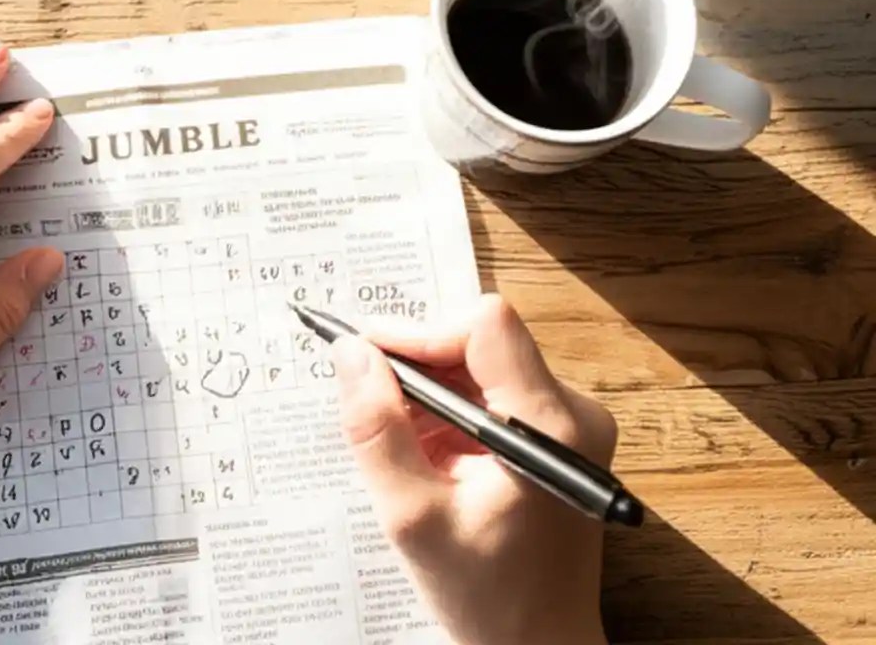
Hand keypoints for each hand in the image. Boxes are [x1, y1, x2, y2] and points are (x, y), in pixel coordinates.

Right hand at [329, 295, 617, 644]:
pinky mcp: (558, 437)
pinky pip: (494, 394)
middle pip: (482, 342)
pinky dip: (451, 413)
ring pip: (483, 365)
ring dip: (431, 393)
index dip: (418, 332)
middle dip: (418, 366)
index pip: (485, 327)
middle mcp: (573, 413)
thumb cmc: (488, 596)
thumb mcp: (413, 516)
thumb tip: (350, 354)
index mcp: (550, 427)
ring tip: (402, 445)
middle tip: (371, 404)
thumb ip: (377, 429)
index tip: (368, 357)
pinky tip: (430, 457)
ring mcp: (570, 424)